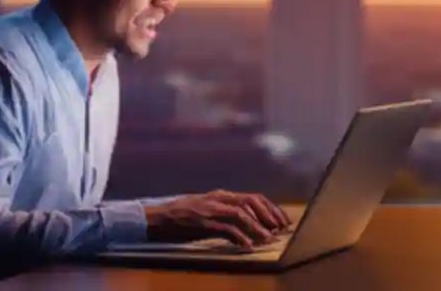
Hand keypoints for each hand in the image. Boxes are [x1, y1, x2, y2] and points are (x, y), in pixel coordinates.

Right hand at [143, 190, 292, 247]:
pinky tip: (248, 246)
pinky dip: (240, 236)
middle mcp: (219, 198)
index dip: (271, 209)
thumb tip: (247, 232)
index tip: (282, 221)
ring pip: (241, 213)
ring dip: (257, 227)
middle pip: (251, 201)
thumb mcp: (208, 213)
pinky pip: (226, 227)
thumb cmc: (183, 217)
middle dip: (269, 215)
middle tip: (280, 229)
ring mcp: (211, 209)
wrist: (158, 218)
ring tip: (268, 239)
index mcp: (222, 195)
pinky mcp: (203, 222)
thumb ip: (227, 218)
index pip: (253, 197)